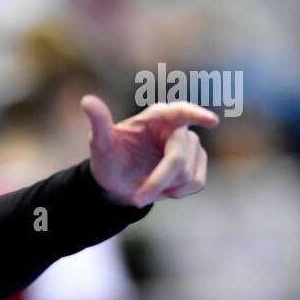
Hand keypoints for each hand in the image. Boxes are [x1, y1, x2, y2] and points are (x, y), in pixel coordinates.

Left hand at [82, 95, 218, 206]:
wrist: (117, 182)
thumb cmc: (109, 159)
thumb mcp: (100, 143)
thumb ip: (99, 122)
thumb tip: (86, 100)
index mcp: (156, 117)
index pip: (180, 112)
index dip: (196, 115)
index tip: (212, 122)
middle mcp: (177, 128)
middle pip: (178, 158)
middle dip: (158, 181)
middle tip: (138, 199)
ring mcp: (191, 146)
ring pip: (189, 174)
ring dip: (165, 188)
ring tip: (146, 188)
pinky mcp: (198, 163)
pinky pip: (197, 183)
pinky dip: (177, 192)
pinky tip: (163, 189)